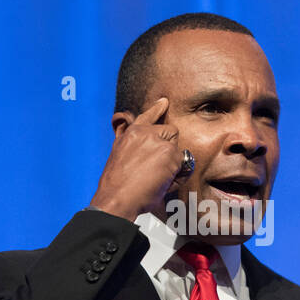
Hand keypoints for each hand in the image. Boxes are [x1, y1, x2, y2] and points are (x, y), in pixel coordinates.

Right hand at [89, 97, 189, 220]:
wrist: (117, 197)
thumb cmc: (116, 184)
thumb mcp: (117, 155)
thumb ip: (128, 141)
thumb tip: (128, 130)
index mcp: (130, 134)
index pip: (147, 116)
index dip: (157, 109)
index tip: (164, 102)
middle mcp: (144, 133)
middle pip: (170, 131)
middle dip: (169, 147)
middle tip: (157, 166)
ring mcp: (158, 142)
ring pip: (177, 149)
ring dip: (172, 163)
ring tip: (156, 178)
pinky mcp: (169, 153)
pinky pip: (184, 163)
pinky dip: (178, 175)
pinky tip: (162, 183)